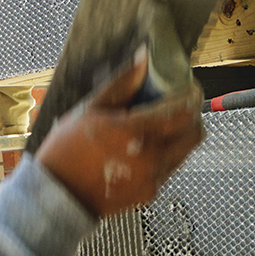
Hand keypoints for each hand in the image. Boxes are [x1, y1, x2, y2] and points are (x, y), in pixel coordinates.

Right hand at [36, 51, 203, 217]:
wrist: (59, 195)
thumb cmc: (68, 150)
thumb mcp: (91, 109)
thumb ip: (122, 84)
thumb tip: (143, 61)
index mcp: (137, 132)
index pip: (185, 111)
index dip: (191, 96)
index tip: (188, 88)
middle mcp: (152, 158)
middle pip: (195, 133)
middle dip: (191, 117)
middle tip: (177, 108)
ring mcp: (153, 178)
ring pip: (186, 152)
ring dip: (179, 137)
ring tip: (158, 128)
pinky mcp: (150, 193)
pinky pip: (169, 169)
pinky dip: (165, 155)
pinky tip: (143, 149)